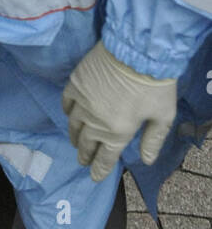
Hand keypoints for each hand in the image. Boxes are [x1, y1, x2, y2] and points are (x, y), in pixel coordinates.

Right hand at [62, 40, 176, 182]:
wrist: (135, 51)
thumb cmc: (154, 85)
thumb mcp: (163, 116)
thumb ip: (153, 140)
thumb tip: (146, 160)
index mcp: (117, 133)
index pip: (105, 158)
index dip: (99, 170)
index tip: (94, 177)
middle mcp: (95, 122)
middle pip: (86, 144)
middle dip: (84, 155)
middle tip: (83, 161)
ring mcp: (82, 103)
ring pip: (73, 125)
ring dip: (74, 137)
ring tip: (75, 141)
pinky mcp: (75, 84)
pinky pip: (66, 102)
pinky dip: (67, 111)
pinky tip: (69, 113)